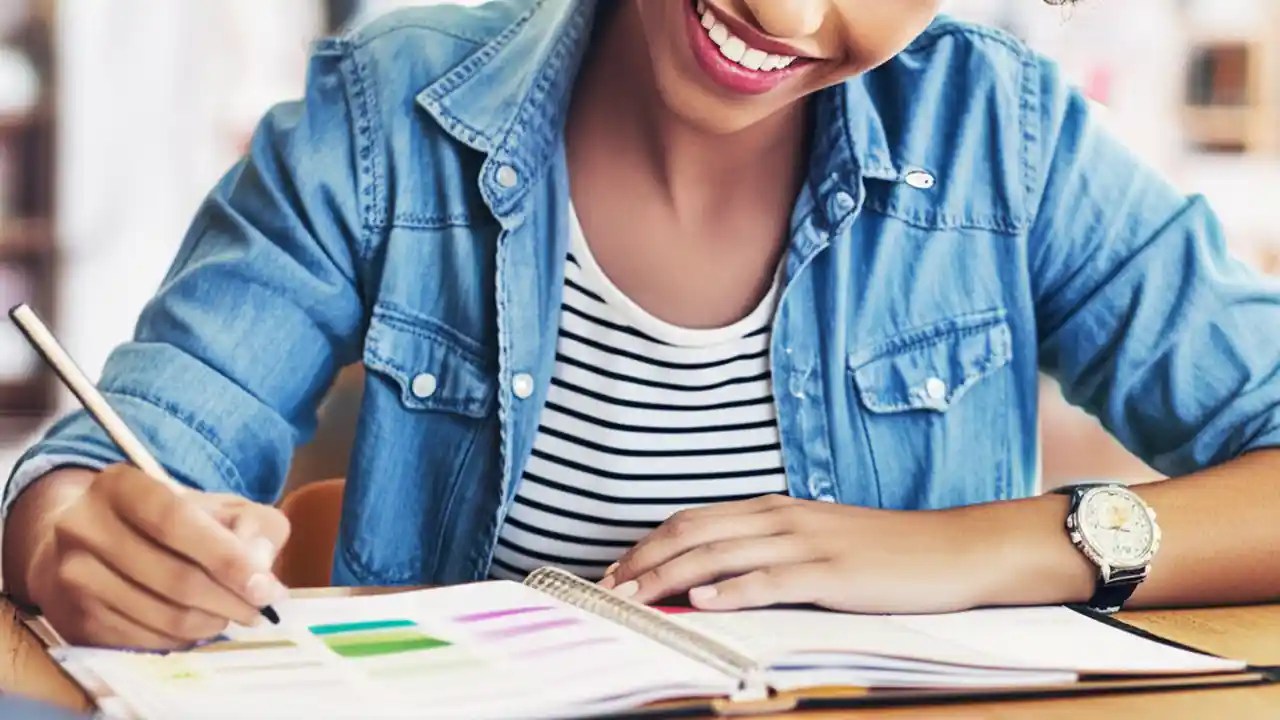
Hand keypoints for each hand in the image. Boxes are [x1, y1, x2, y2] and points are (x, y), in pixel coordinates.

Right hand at [16, 465, 289, 649]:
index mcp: (122, 486)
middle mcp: (85, 527)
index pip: (176, 522)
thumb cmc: (169, 522)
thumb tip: (260, 568)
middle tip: (260, 610)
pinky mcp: (75, 620)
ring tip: (233, 614)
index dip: (226, 558)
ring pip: (163, 615)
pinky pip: (145, 640)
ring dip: (212, 622)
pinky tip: (198, 624)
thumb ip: (252, 526)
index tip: (265, 588)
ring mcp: (74, 577)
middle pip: (174, 577)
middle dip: (230, 600)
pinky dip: (184, 637)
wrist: (93, 543)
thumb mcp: (218, 506)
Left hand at [599, 495, 990, 612]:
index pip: (693, 521)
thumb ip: (768, 551)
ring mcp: (806, 544)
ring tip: (632, 597)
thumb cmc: (883, 551)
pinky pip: (771, 581)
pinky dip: (731, 591)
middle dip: (643, 561)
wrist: (951, 549)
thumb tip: (715, 577)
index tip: (615, 570)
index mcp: (774, 510)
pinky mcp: (832, 574)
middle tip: (605, 588)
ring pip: (719, 555)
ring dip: (669, 577)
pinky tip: (702, 603)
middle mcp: (781, 519)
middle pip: (694, 533)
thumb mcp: (816, 542)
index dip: (648, 544)